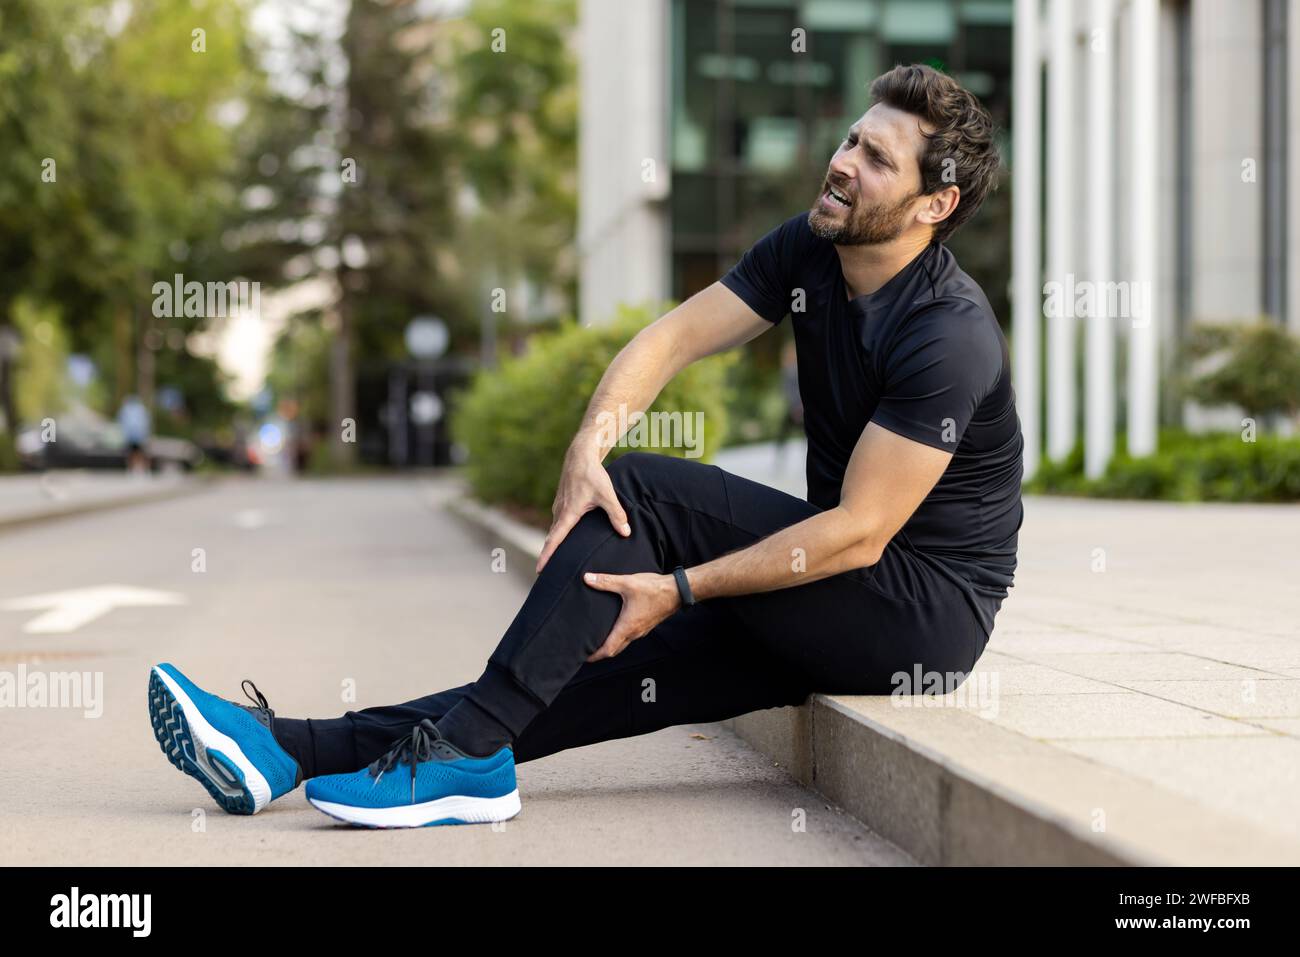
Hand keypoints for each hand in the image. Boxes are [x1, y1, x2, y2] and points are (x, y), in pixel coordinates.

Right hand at [536, 447, 631, 573]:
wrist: (580, 456)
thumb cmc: (593, 475)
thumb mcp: (607, 495)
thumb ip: (616, 515)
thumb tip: (626, 533)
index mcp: (568, 513)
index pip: (554, 539)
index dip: (547, 556)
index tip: (539, 570)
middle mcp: (560, 512)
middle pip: (552, 538)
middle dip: (548, 556)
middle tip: (545, 574)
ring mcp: (559, 507)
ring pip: (556, 530)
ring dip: (554, 544)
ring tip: (554, 561)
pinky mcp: (562, 503)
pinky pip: (559, 523)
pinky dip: (559, 533)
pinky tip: (564, 540)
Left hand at [582, 571, 681, 660]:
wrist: (678, 591)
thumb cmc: (654, 589)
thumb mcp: (627, 583)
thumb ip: (606, 581)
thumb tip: (587, 578)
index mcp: (627, 627)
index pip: (608, 649)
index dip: (594, 655)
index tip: (583, 656)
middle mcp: (634, 632)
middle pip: (615, 650)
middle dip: (600, 653)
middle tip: (587, 651)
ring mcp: (642, 630)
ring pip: (623, 643)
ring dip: (611, 645)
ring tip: (598, 639)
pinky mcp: (647, 624)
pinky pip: (630, 636)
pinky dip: (620, 637)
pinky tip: (616, 627)